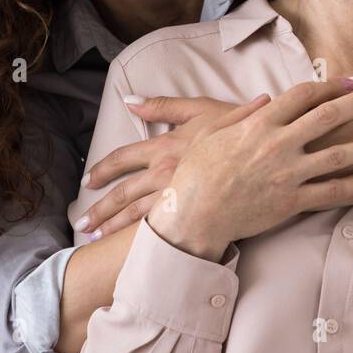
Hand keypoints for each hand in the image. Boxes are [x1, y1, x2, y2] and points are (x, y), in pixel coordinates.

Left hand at [79, 96, 238, 238]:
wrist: (271, 155)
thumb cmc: (238, 129)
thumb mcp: (200, 109)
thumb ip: (162, 106)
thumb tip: (130, 101)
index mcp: (164, 148)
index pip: (122, 159)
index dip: (101, 170)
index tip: (86, 182)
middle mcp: (165, 176)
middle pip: (122, 196)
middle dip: (99, 211)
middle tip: (81, 224)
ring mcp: (179, 200)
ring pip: (136, 219)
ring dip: (112, 229)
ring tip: (95, 240)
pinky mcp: (195, 218)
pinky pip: (161, 232)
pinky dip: (141, 242)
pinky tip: (132, 250)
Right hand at [146, 77, 352, 261]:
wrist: (193, 213)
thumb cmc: (198, 171)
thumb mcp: (213, 132)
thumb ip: (243, 112)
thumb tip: (268, 96)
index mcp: (260, 123)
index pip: (303, 95)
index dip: (332, 85)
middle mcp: (278, 144)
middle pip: (329, 117)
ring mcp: (287, 174)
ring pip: (339, 156)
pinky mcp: (291, 202)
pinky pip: (332, 193)